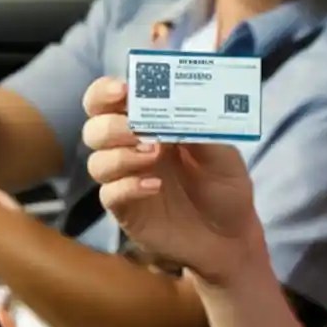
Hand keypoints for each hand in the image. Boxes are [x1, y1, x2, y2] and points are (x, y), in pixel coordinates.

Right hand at [81, 77, 264, 286]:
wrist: (231, 237)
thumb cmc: (226, 187)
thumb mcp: (224, 154)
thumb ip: (201, 130)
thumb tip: (180, 106)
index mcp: (151, 123)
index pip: (112, 100)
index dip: (106, 91)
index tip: (122, 90)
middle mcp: (131, 148)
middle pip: (95, 127)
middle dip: (111, 124)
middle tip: (137, 128)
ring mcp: (126, 179)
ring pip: (96, 161)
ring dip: (120, 154)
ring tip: (152, 155)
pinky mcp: (126, 210)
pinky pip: (110, 194)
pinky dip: (127, 186)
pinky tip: (154, 186)